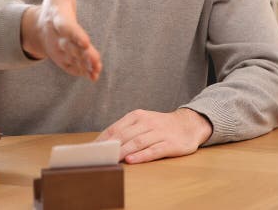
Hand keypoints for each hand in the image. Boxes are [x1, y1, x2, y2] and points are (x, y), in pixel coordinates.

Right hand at [21, 0, 101, 80]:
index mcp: (57, 17)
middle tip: (94, 61)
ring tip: (96, 71)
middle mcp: (57, 35)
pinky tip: (94, 76)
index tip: (85, 41)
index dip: (75, 35)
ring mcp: (60, 49)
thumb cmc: (54, 2)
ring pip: (73, 59)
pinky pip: (73, 67)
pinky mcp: (65, 58)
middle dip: (82, 54)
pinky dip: (83, 71)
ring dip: (85, 65)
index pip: (66, 27)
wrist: (39, 27)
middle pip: (70, 46)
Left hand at [95, 108, 212, 163]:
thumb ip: (125, 131)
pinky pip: (153, 150)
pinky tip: (131, 160)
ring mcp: (159, 133)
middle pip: (124, 135)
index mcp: (137, 116)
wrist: (188, 124)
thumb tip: (102, 143)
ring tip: (111, 159)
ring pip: (137, 142)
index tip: (90, 150)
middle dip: (109, 147)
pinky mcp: (170, 144)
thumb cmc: (160, 126)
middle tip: (97, 157)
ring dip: (122, 152)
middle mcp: (147, 122)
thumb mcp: (142, 122)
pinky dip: (141, 156)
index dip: (102, 140)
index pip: (115, 128)